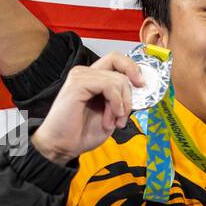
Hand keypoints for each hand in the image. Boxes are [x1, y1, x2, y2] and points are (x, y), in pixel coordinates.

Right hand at [30, 53, 145, 164]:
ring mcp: (80, 76)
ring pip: (118, 79)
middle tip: (124, 115)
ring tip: (112, 122)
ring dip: (121, 105)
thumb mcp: (112, 114)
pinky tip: (108, 119)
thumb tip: (141, 89)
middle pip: (120, 65)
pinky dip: (115, 104)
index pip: (117, 59)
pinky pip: (109, 86)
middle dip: (130, 92)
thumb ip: (123, 99)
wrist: (63, 145)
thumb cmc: (82, 132)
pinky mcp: (77, 83)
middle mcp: (86, 73)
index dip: (133, 68)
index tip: (142, 86)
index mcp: (94, 78)